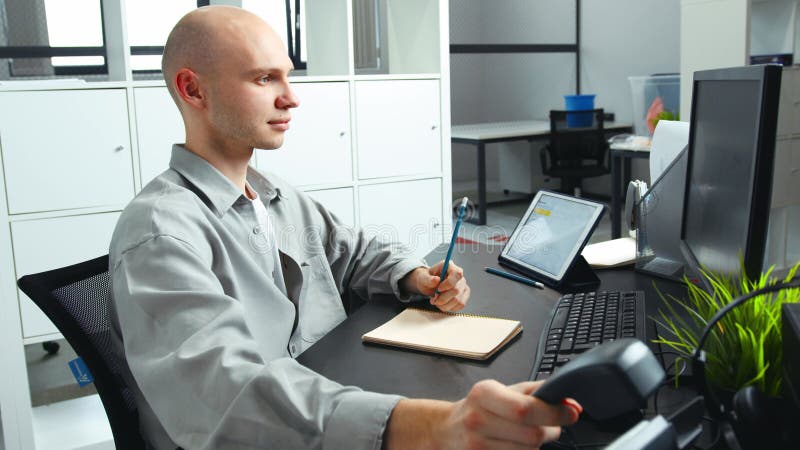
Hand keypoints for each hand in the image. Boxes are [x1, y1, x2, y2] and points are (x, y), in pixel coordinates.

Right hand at [384, 380, 580, 449]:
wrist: (447, 429)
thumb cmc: (479, 407)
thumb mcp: (502, 390)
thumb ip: (536, 392)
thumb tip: (570, 401)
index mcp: (484, 394)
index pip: (525, 408)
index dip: (554, 413)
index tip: (571, 412)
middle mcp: (478, 419)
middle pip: (531, 434)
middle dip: (550, 430)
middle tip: (552, 426)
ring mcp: (477, 445)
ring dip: (537, 444)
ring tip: (528, 433)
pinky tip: (516, 444)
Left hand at [402, 261, 469, 311]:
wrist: (428, 285)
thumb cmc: (426, 279)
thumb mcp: (423, 278)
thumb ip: (428, 279)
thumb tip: (436, 280)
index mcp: (450, 266)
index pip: (457, 274)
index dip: (448, 284)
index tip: (438, 289)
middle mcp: (459, 276)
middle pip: (457, 290)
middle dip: (443, 298)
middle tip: (433, 300)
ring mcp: (463, 285)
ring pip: (458, 300)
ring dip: (445, 305)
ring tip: (437, 302)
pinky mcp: (464, 294)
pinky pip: (460, 304)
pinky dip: (450, 307)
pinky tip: (443, 304)